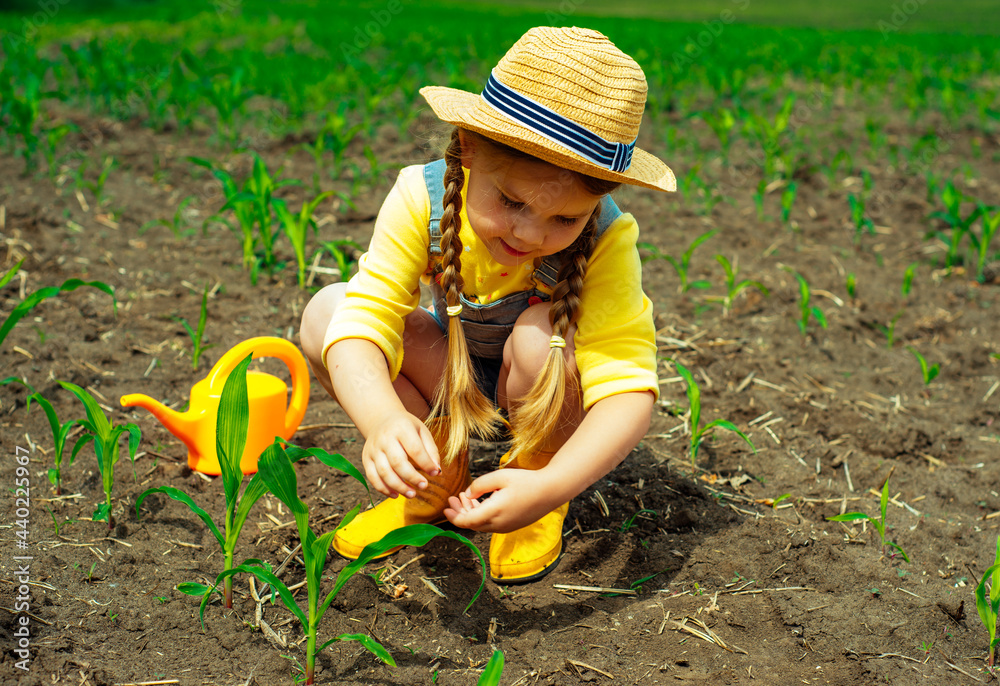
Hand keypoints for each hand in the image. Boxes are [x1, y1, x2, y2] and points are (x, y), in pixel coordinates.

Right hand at [361, 412, 440, 497]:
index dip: (426, 464)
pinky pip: (373, 477)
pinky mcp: (366, 459)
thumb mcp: (422, 432)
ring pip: (384, 472)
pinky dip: (384, 489)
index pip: (415, 449)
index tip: (435, 473)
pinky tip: (396, 494)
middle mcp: (385, 438)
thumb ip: (431, 451)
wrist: (382, 420)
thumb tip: (437, 472)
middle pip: (397, 462)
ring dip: (399, 487)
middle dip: (412, 477)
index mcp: (401, 428)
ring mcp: (373, 449)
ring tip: (412, 494)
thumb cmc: (406, 428)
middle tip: (424, 486)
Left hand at [443, 468, 562, 532]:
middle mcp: (499, 524)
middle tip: (453, 500)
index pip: (467, 522)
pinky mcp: (512, 525)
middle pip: (472, 524)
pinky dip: (482, 515)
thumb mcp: (500, 477)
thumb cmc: (527, 481)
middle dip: (460, 513)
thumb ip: (480, 485)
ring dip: (471, 513)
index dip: (454, 517)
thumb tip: (468, 494)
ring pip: (481, 524)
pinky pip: (491, 524)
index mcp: (494, 512)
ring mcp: (506, 527)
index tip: (445, 509)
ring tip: (464, 498)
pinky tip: (480, 502)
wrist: (552, 491)